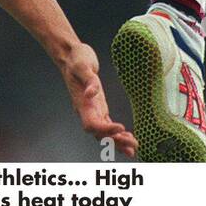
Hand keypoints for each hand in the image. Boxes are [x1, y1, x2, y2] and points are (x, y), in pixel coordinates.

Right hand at [59, 42, 136, 157]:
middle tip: (133, 146)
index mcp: (81, 103)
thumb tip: (91, 93)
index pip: (92, 124)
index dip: (105, 129)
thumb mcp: (82, 65)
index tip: (120, 127)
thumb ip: (88, 80)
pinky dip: (116, 133)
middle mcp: (86, 110)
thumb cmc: (76, 59)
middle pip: (99, 134)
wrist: (71, 57)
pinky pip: (106, 125)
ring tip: (133, 148)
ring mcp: (92, 110)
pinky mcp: (97, 107)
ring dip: (118, 142)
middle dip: (116, 141)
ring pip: (103, 133)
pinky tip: (127, 136)